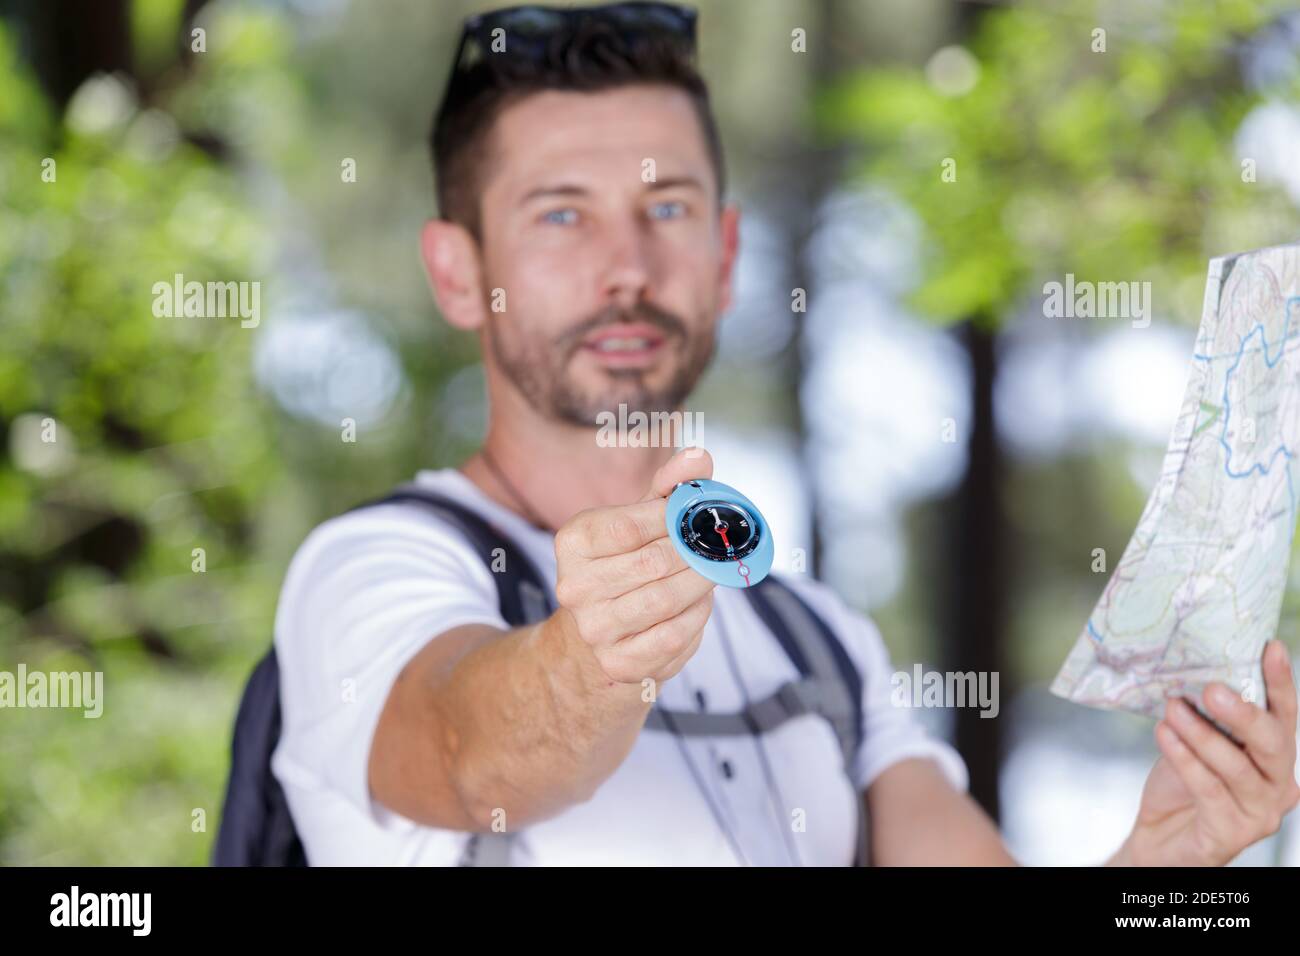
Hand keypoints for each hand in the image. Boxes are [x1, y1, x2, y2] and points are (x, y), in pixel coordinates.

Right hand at [551, 447, 715, 686]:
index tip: (699, 515)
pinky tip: (699, 602)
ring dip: (701, 583)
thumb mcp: (639, 519)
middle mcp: (574, 587)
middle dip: (696, 551)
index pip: (632, 525)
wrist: (599, 634)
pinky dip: (697, 616)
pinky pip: (674, 635)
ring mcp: (594, 629)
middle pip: (654, 562)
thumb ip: (669, 488)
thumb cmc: (625, 563)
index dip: (675, 518)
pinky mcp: (619, 663)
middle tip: (720, 545)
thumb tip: (701, 456)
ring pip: (666, 599)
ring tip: (712, 572)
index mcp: (573, 542)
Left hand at [1114, 639, 1299, 865]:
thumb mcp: (1196, 743)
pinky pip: (1209, 790)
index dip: (1280, 682)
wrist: (1160, 838)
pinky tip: (1165, 735)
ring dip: (1201, 734)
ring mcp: (1261, 813)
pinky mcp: (1233, 834)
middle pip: (1274, 744)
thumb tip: (1191, 674)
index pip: (1285, 715)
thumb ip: (1206, 718)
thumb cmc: (1183, 784)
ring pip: (1237, 768)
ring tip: (1173, 707)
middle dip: (1244, 714)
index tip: (1270, 647)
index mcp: (1276, 757)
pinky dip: (1185, 759)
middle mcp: (1279, 785)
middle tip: (1212, 689)